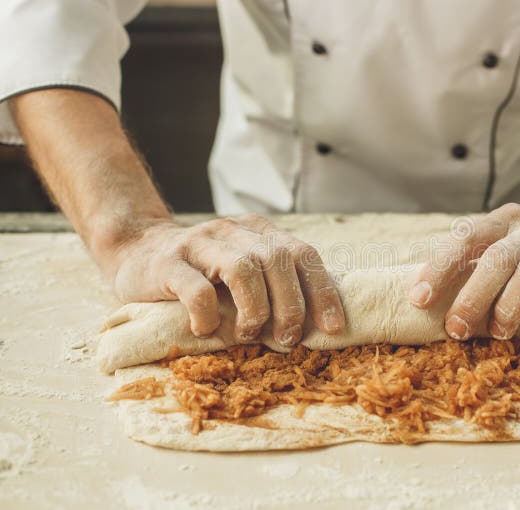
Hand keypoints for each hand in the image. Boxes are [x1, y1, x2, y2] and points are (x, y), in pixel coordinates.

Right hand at [106, 214, 344, 345]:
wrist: (135, 252)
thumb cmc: (200, 274)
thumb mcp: (242, 270)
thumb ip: (273, 284)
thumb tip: (315, 324)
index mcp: (259, 232)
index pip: (303, 254)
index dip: (322, 291)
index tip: (333, 327)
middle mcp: (233, 230)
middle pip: (278, 260)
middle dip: (292, 306)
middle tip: (288, 339)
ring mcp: (199, 243)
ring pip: (243, 269)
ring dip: (255, 310)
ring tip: (249, 335)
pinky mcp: (167, 263)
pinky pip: (197, 289)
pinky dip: (209, 316)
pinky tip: (206, 330)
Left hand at [409, 203, 519, 339]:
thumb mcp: (508, 247)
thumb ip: (474, 264)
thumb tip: (423, 298)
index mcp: (506, 220)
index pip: (467, 238)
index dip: (440, 268)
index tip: (419, 300)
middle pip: (498, 258)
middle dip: (473, 296)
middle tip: (456, 329)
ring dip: (510, 305)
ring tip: (498, 333)